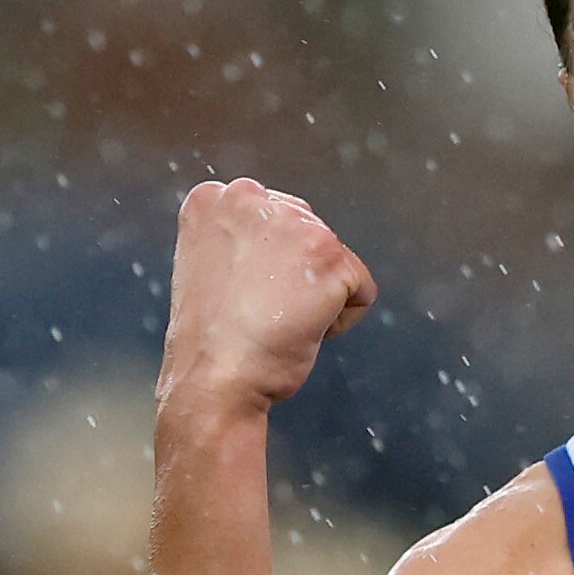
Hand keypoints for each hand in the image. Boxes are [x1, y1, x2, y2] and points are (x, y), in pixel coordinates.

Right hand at [158, 179, 378, 418]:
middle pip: (310, 235)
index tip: (239, 290)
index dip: (265, 266)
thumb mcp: (212, 264)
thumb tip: (283, 244)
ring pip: (335, 263)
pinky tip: (303, 329)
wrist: (214, 377)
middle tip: (258, 308)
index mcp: (214, 198)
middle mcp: (251, 197)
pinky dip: (341, 319)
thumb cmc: (213, 338)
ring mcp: (294, 224)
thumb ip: (244, 238)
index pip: (275, 219)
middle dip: (296, 276)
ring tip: (276, 318)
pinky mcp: (330, 256)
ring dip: (317, 297)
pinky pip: (362, 291)